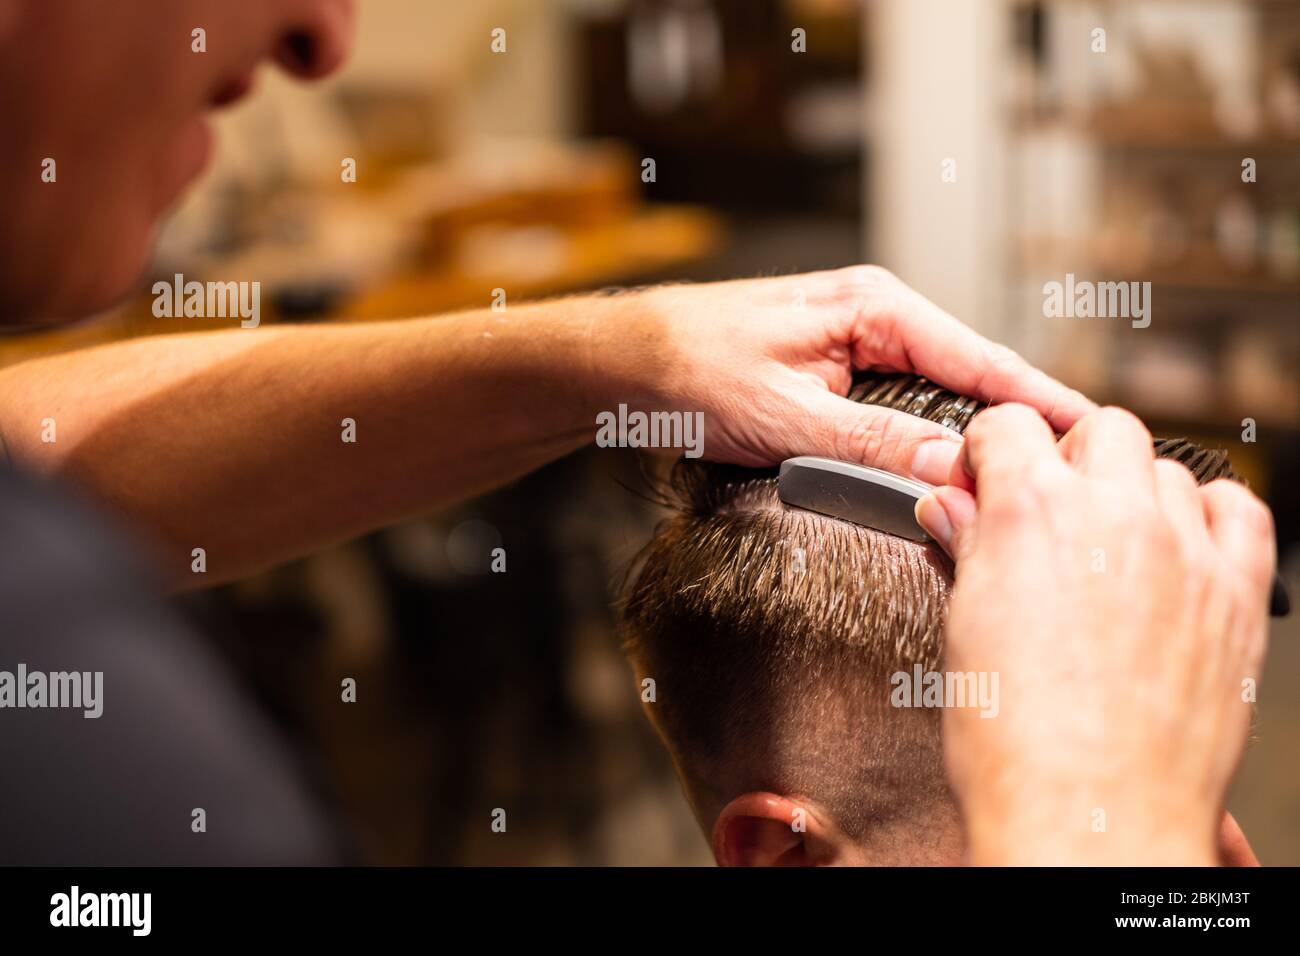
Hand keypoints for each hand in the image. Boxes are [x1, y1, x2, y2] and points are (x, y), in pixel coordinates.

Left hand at [593, 266, 1092, 478]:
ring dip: (969, 440)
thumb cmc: (690, 370)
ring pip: (935, 400)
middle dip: (1015, 427)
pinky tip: (945, 476)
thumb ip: (872, 442)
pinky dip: (924, 443)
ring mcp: (857, 345)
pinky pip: (900, 411)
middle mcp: (876, 318)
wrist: (624, 363)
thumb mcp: (785, 415)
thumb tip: (954, 469)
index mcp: (876, 307)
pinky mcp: (837, 374)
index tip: (1094, 437)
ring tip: (1023, 486)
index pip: (983, 358)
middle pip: (969, 379)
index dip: (1041, 401)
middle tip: (1067, 482)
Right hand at [917, 405, 1274, 864]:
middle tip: (1046, 509)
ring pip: (1166, 467)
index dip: (986, 450)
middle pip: (1098, 428)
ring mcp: (1185, 550)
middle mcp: (1114, 515)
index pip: (1008, 425)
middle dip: (1066, 457)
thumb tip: (949, 505)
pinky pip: (1240, 510)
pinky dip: (1211, 512)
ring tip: (1110, 542)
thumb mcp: (963, 627)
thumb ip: (965, 544)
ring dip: (1133, 489)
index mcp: (1031, 512)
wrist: (1089, 819)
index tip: (981, 478)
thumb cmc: (1015, 743)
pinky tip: (1181, 542)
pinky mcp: (1235, 592)